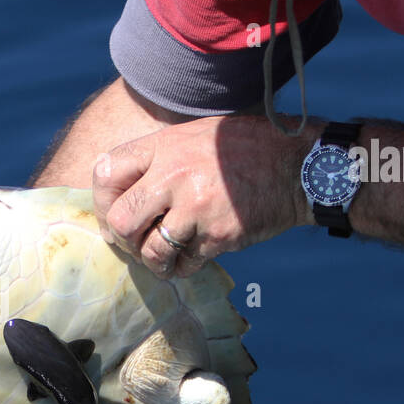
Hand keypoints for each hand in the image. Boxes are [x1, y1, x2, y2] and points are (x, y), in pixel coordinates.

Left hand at [93, 115, 313, 276]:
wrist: (300, 166)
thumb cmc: (246, 150)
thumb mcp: (195, 137)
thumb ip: (159, 158)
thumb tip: (121, 194)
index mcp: (164, 146)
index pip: (106, 174)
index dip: (103, 201)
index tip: (114, 214)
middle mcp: (174, 175)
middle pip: (120, 220)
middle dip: (124, 239)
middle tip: (136, 243)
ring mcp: (195, 207)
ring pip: (150, 251)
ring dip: (154, 262)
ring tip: (165, 260)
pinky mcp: (217, 235)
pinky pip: (185, 263)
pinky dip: (185, 267)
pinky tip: (194, 257)